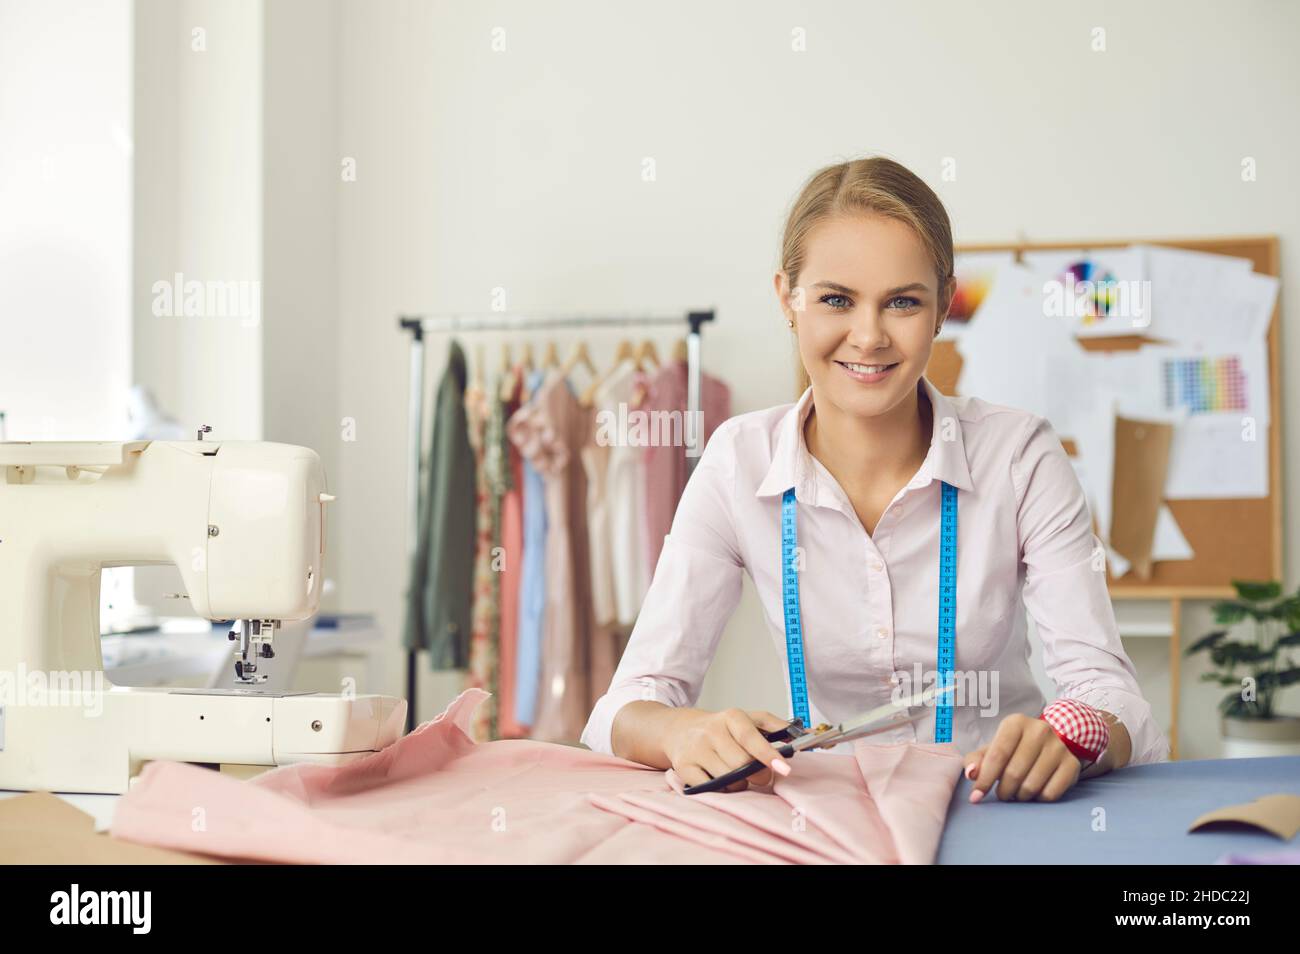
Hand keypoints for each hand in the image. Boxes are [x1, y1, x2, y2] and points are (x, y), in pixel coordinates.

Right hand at [662, 708, 793, 792]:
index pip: (751, 737)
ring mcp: (696, 749)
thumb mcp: (749, 720)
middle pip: (741, 764)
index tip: (784, 768)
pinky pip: (710, 788)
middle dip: (756, 774)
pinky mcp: (683, 767)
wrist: (679, 729)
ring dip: (739, 784)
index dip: (768, 754)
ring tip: (736, 774)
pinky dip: (721, 789)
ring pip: (728, 779)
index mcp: (731, 717)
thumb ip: (778, 727)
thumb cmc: (722, 728)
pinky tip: (719, 779)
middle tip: (758, 774)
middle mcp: (711, 731)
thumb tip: (808, 734)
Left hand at [964, 713, 1082, 802]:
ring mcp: (1059, 747)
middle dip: (1003, 790)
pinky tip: (1034, 793)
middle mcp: (1039, 730)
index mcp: (1016, 723)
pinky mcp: (1072, 764)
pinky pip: (1050, 793)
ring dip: (1019, 796)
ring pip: (1032, 785)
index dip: (985, 778)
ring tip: (1016, 793)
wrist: (1052, 742)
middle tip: (1002, 794)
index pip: (997, 755)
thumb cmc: (1015, 747)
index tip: (976, 796)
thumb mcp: (994, 747)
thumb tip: (970, 774)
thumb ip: (977, 759)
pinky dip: (1038, 799)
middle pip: (1014, 773)